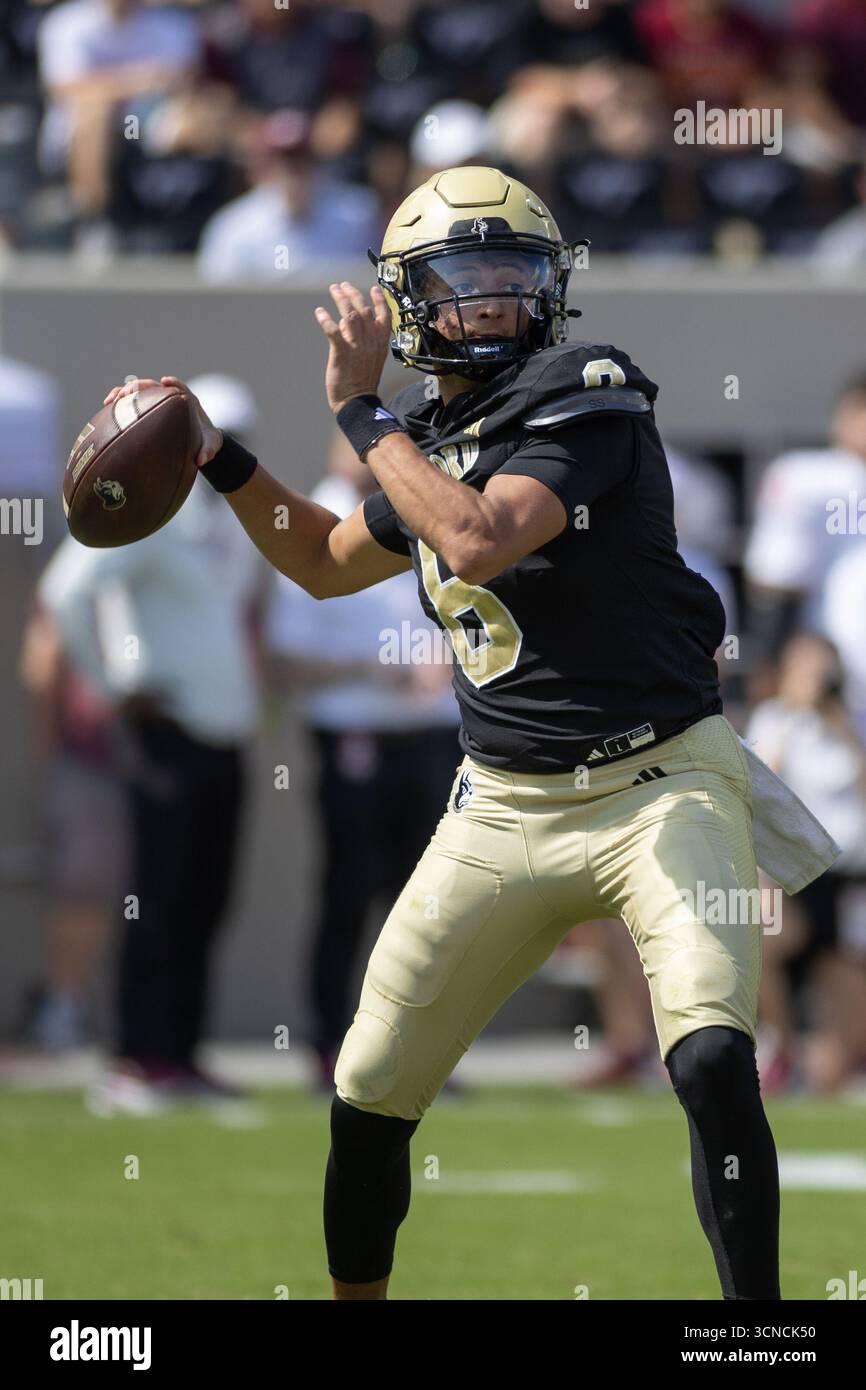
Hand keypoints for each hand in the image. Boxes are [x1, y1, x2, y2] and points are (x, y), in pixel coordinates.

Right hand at [102, 375, 223, 467]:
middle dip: (139, 387)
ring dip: (124, 393)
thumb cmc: (206, 440)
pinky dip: (120, 404)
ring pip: (138, 392)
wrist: (199, 441)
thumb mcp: (210, 446)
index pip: (179, 387)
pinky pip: (132, 403)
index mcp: (187, 401)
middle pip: (153, 386)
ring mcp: (157, 402)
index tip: (165, 382)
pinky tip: (107, 408)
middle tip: (127, 393)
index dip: (173, 383)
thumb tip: (201, 460)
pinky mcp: (147, 409)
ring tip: (111, 400)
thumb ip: (208, 451)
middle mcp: (169, 398)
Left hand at [314, 282, 391, 413]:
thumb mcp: (370, 358)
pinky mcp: (342, 353)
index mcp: (380, 344)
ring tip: (334, 290)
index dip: (380, 301)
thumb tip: (347, 324)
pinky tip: (319, 312)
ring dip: (341, 300)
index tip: (374, 289)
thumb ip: (362, 339)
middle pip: (364, 311)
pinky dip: (326, 319)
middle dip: (353, 294)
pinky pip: (333, 331)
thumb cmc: (362, 382)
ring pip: (350, 316)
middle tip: (343, 286)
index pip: (385, 317)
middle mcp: (370, 343)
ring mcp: (357, 347)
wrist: (356, 402)